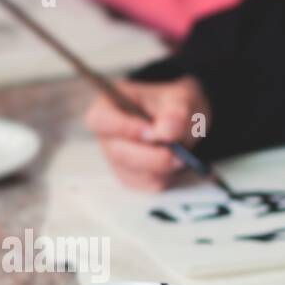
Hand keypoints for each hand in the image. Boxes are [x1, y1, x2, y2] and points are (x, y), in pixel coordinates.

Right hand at [84, 77, 209, 190]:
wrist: (182, 121)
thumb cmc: (173, 105)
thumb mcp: (180, 100)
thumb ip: (175, 113)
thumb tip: (165, 133)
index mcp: (109, 106)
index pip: (102, 120)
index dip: (124, 128)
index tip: (151, 132)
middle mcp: (108, 135)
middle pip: (119, 154)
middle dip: (152, 157)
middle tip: (178, 155)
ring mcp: (117, 158)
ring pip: (134, 174)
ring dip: (162, 169)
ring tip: (179, 154)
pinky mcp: (131, 175)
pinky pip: (146, 184)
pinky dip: (165, 177)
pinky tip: (173, 163)